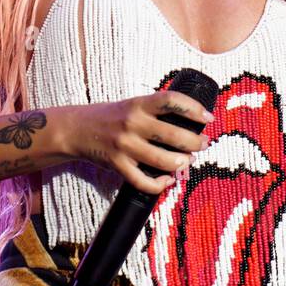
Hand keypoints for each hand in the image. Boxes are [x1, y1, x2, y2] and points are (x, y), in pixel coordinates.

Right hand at [67, 90, 214, 194]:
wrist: (76, 129)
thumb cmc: (112, 116)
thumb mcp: (133, 105)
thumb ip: (156, 111)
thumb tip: (192, 123)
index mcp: (139, 104)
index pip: (172, 101)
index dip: (194, 109)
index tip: (208, 118)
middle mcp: (132, 123)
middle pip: (174, 135)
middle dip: (195, 142)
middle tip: (203, 144)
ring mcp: (124, 146)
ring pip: (163, 161)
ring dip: (181, 163)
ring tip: (187, 161)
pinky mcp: (117, 165)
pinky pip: (144, 182)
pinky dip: (160, 184)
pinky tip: (168, 180)